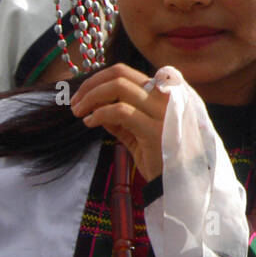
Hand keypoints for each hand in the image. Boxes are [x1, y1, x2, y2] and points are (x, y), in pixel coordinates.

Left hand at [70, 63, 168, 181]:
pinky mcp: (155, 128)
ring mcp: (162, 110)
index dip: (99, 79)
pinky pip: (120, 111)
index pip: (126, 73)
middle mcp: (165, 96)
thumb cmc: (162, 159)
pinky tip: (90, 122)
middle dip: (91, 85)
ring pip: (119, 87)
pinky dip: (100, 114)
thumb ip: (121, 120)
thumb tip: (96, 108)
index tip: (82, 94)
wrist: (180, 184)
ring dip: (91, 97)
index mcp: (163, 94)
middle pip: (120, 74)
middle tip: (75, 103)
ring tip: (79, 112)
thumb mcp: (138, 135)